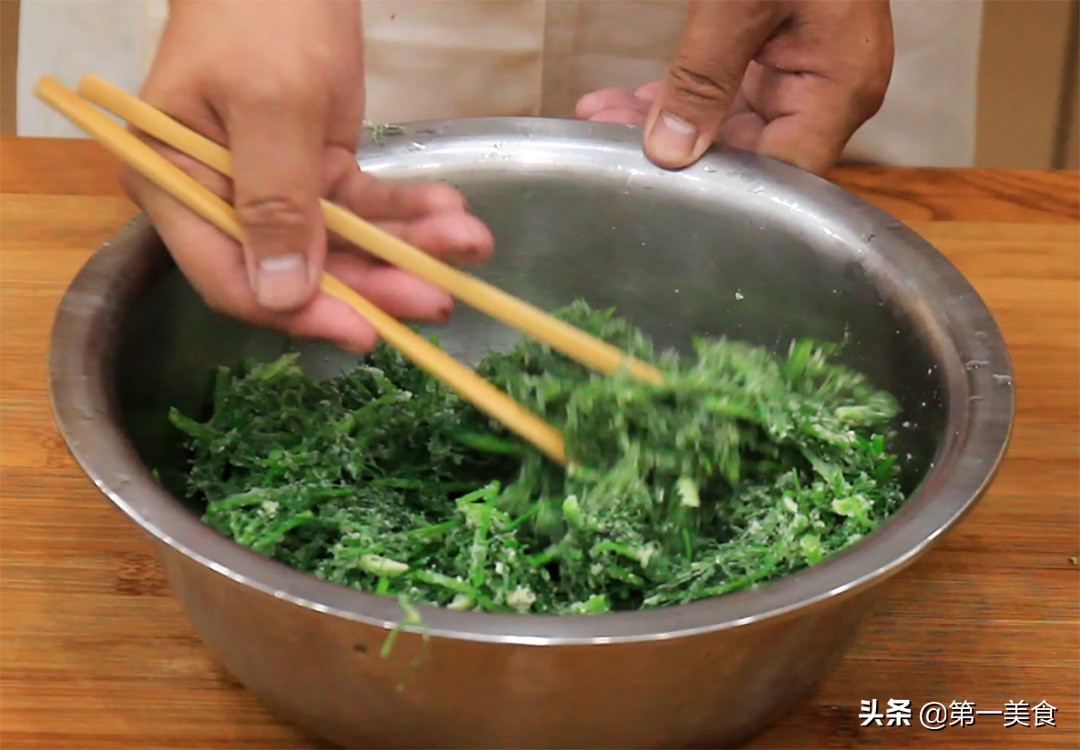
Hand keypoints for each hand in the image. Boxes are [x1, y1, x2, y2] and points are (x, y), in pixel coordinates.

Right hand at [123, 0, 493, 351]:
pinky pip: (364, 203)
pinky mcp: (317, 166)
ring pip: (343, 240)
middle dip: (375, 282)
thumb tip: (279, 296)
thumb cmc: (262, 13)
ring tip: (467, 243)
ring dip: (406, 246)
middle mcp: (223, 198)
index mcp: (179, 185)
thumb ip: (274, 202)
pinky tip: (451, 211)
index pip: (232, 278)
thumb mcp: (271, 105)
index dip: (299, 312)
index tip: (364, 331)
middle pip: (300, 268)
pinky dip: (407, 209)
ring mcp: (274, 185)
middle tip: (439, 298)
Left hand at [576, 0, 893, 174]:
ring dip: (662, 121)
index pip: (782, 177)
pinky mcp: (777, 55)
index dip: (722, 189)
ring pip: (726, 124)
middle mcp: (827, 90)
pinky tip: (626, 99)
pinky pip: (724, 91)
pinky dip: (677, 94)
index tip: (659, 182)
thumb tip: (672, 151)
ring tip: (602, 116)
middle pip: (748, 152)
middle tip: (607, 138)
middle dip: (673, 150)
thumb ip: (704, 78)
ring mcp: (802, 72)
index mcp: (840, 88)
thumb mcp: (740, 3)